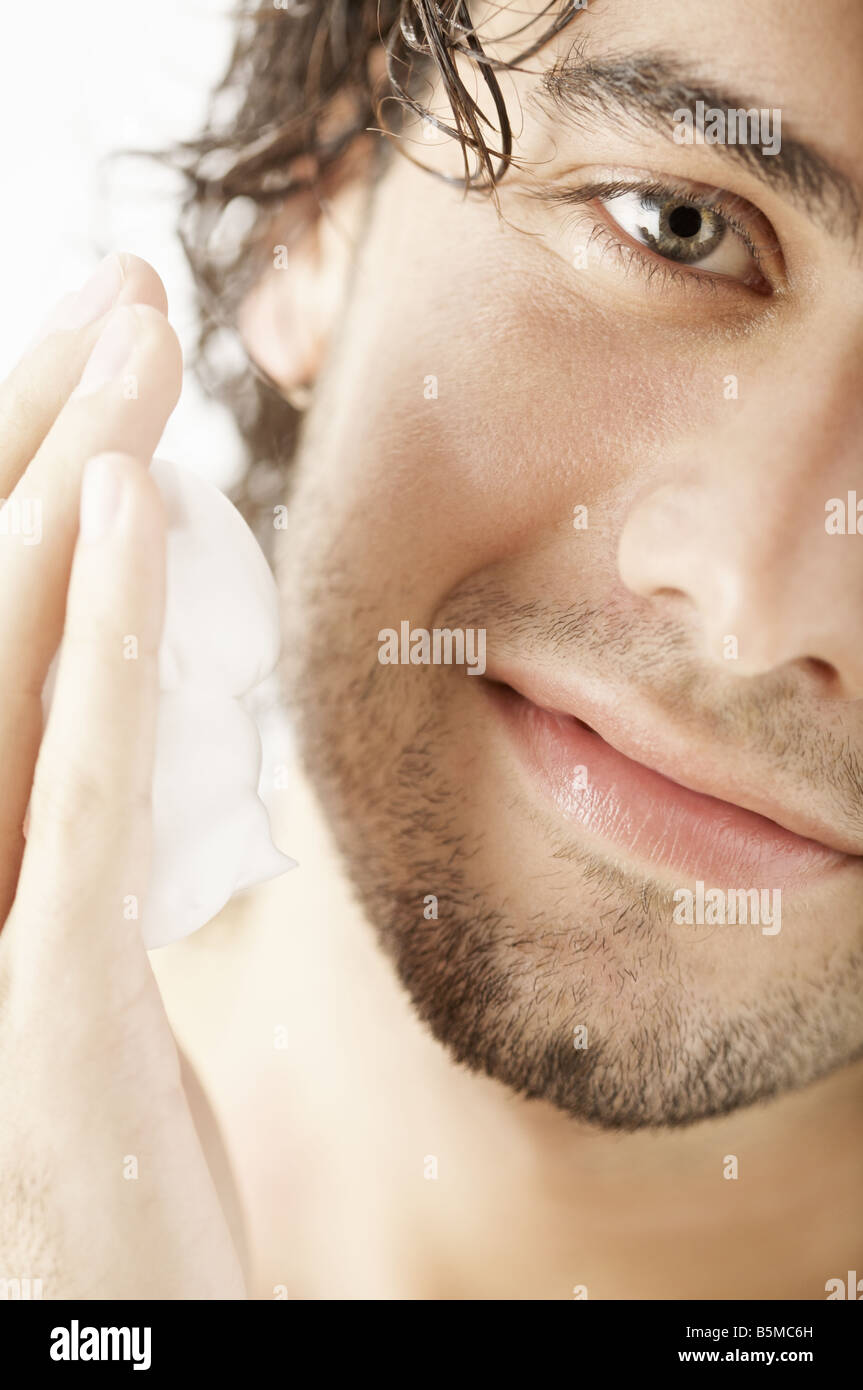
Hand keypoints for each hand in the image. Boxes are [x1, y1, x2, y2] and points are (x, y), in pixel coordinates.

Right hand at [0, 254, 245, 1298]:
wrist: (96, 1356)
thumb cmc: (101, 1196)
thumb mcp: (70, 1006)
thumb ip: (69, 877)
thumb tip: (105, 757)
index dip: (23, 487)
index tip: (99, 368)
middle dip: (41, 434)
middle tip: (123, 287)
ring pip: (6, 661)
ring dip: (66, 484)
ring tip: (122, 342)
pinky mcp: (37, 1004)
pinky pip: (72, 781)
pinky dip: (92, 633)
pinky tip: (116, 504)